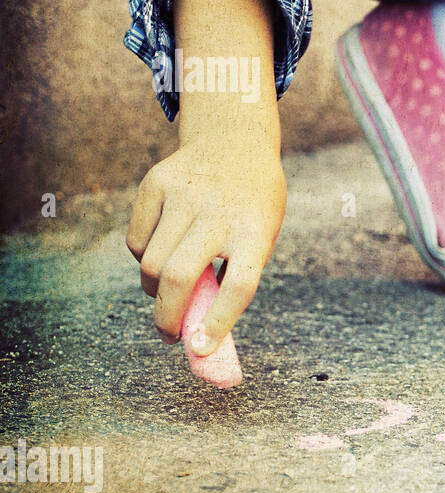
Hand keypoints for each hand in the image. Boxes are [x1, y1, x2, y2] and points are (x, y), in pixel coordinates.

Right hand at [127, 138, 285, 353]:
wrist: (236, 143)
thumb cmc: (252, 206)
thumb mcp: (261, 236)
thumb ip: (234, 276)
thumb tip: (201, 334)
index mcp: (256, 229)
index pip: (240, 284)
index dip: (219, 321)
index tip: (201, 349)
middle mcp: (220, 210)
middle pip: (179, 277)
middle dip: (168, 318)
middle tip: (170, 335)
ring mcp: (185, 194)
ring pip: (150, 263)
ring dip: (154, 290)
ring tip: (169, 291)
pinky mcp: (156, 184)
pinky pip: (136, 240)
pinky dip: (143, 259)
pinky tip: (162, 251)